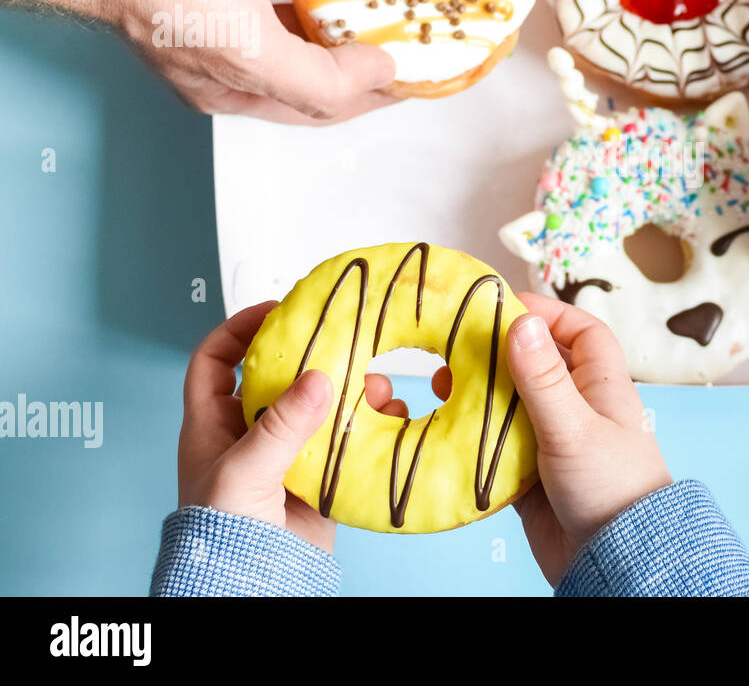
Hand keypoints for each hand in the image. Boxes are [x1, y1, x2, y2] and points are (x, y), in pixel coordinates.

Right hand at [1, 0, 394, 122]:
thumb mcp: (247, 53)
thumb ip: (318, 79)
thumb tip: (379, 77)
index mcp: (232, 75)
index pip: (321, 96)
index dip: (376, 88)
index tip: (420, 72)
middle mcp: (225, 25)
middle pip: (316, 32)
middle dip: (369, 22)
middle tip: (417, 5)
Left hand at [177, 301, 415, 552]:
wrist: (251, 587)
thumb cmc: (222, 534)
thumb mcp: (243, 471)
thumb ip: (281, 425)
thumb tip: (318, 378)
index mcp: (212, 426)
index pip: (213, 361)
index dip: (236, 330)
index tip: (273, 310)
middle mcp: (248, 435)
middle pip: (277, 377)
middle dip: (310, 356)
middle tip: (340, 336)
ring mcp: (284, 456)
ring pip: (317, 407)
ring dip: (347, 390)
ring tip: (374, 382)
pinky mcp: (318, 478)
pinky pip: (345, 441)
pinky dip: (369, 425)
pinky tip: (387, 414)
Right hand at [358, 293, 669, 584]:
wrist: (615, 563)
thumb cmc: (612, 489)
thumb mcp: (574, 428)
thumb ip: (544, 379)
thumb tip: (520, 322)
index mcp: (601, 387)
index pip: (580, 332)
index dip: (547, 313)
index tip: (504, 305)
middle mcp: (578, 409)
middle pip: (537, 365)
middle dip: (500, 352)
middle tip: (457, 343)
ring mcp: (553, 442)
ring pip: (512, 405)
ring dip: (480, 393)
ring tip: (442, 382)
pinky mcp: (530, 475)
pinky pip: (497, 445)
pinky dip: (474, 436)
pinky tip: (446, 425)